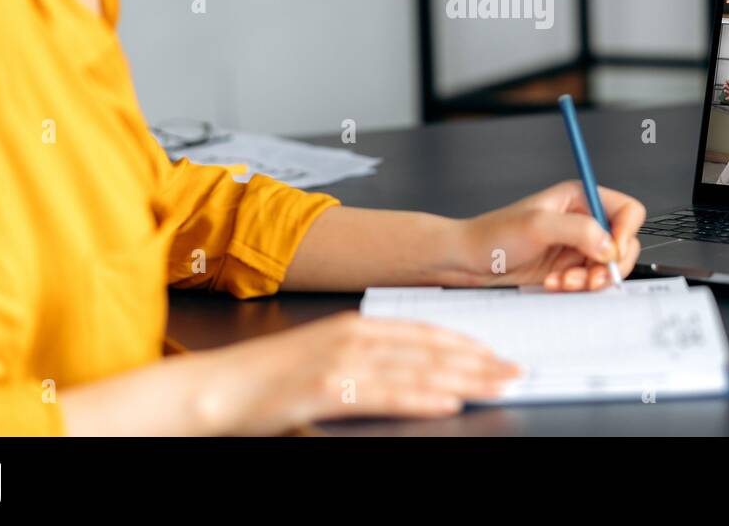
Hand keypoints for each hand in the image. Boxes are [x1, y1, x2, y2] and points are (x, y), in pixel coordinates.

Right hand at [197, 311, 524, 432]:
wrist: (214, 389)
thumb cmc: (267, 379)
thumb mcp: (324, 358)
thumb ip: (367, 361)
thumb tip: (411, 373)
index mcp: (355, 327)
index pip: (424, 333)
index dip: (465, 344)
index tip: (496, 354)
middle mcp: (353, 338)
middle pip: (429, 350)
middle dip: (477, 362)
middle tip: (513, 370)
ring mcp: (339, 363)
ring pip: (416, 371)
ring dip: (462, 379)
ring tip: (496, 385)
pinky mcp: (325, 390)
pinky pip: (383, 395)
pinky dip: (419, 398)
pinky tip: (447, 401)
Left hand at [452, 180, 645, 291]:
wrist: (468, 262)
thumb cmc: (493, 235)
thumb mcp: (537, 226)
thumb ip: (579, 231)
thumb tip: (610, 246)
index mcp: (579, 198)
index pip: (626, 210)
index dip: (625, 231)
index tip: (612, 252)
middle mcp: (582, 221)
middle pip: (623, 243)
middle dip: (609, 264)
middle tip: (590, 277)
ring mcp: (576, 247)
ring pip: (608, 267)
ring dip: (591, 280)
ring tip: (564, 282)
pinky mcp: (568, 269)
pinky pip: (590, 282)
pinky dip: (578, 288)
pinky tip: (555, 285)